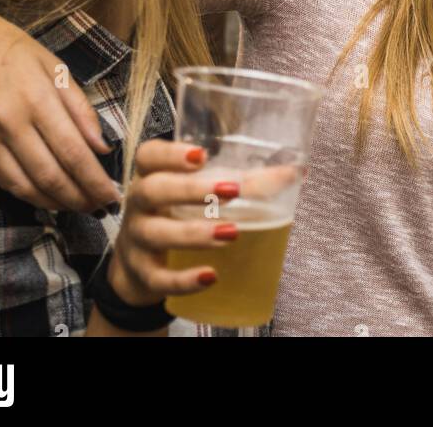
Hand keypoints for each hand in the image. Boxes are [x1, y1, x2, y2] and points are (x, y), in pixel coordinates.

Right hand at [0, 0, 116, 211]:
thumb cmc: (10, 47)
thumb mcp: (55, 65)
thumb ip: (80, 107)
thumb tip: (102, 147)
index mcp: (37, 98)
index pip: (74, 151)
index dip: (95, 180)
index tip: (114, 194)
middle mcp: (11, 121)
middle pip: (52, 174)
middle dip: (80, 198)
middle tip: (102, 208)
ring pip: (27, 184)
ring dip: (57, 203)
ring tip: (81, 207)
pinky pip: (4, 179)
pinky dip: (30, 195)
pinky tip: (50, 199)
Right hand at [107, 141, 235, 306]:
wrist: (139, 268)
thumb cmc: (178, 216)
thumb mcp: (199, 196)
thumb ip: (243, 182)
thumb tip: (295, 172)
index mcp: (154, 176)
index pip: (149, 156)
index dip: (170, 153)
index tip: (201, 155)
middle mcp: (141, 205)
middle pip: (153, 190)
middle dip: (191, 189)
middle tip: (232, 191)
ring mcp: (138, 239)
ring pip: (156, 233)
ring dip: (194, 233)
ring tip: (231, 233)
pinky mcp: (143, 274)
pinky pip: (158, 278)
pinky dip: (184, 280)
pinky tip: (210, 276)